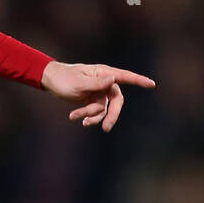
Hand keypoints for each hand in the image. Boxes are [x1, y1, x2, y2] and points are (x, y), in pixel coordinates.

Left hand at [40, 61, 155, 131]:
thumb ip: (97, 83)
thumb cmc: (64, 78)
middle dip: (112, 115)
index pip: (124, 77)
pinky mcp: (93, 100)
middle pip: (116, 101)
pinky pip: (96, 112)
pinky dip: (88, 117)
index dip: (138, 81)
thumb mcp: (79, 82)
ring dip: (92, 116)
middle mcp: (105, 83)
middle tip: (106, 129)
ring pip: (104, 109)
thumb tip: (113, 80)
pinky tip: (78, 120)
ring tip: (76, 117)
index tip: (151, 84)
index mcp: (104, 73)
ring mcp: (100, 93)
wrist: (51, 82)